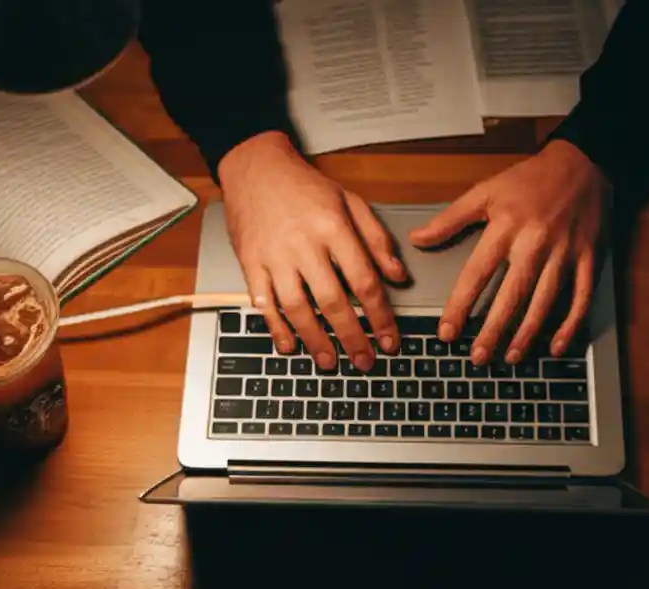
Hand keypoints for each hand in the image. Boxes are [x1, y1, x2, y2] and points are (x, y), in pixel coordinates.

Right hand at [217, 131, 405, 370]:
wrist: (255, 167)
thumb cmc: (304, 186)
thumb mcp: (350, 201)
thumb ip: (376, 239)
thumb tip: (397, 275)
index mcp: (333, 228)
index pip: (364, 281)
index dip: (380, 316)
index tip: (390, 339)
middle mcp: (304, 245)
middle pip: (333, 301)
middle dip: (352, 337)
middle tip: (365, 361)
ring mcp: (274, 256)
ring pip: (297, 307)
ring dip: (315, 340)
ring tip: (330, 361)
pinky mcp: (250, 263)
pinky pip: (263, 302)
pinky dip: (276, 328)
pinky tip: (289, 346)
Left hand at [409, 139, 609, 363]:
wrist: (584, 162)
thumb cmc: (530, 179)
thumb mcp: (486, 191)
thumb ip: (450, 219)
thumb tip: (418, 239)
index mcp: (506, 227)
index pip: (477, 273)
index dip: (461, 305)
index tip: (447, 332)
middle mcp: (535, 244)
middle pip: (512, 294)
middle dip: (493, 329)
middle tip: (478, 357)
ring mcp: (565, 253)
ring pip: (545, 301)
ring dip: (527, 333)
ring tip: (510, 357)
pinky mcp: (589, 258)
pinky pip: (581, 297)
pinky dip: (571, 325)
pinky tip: (557, 347)